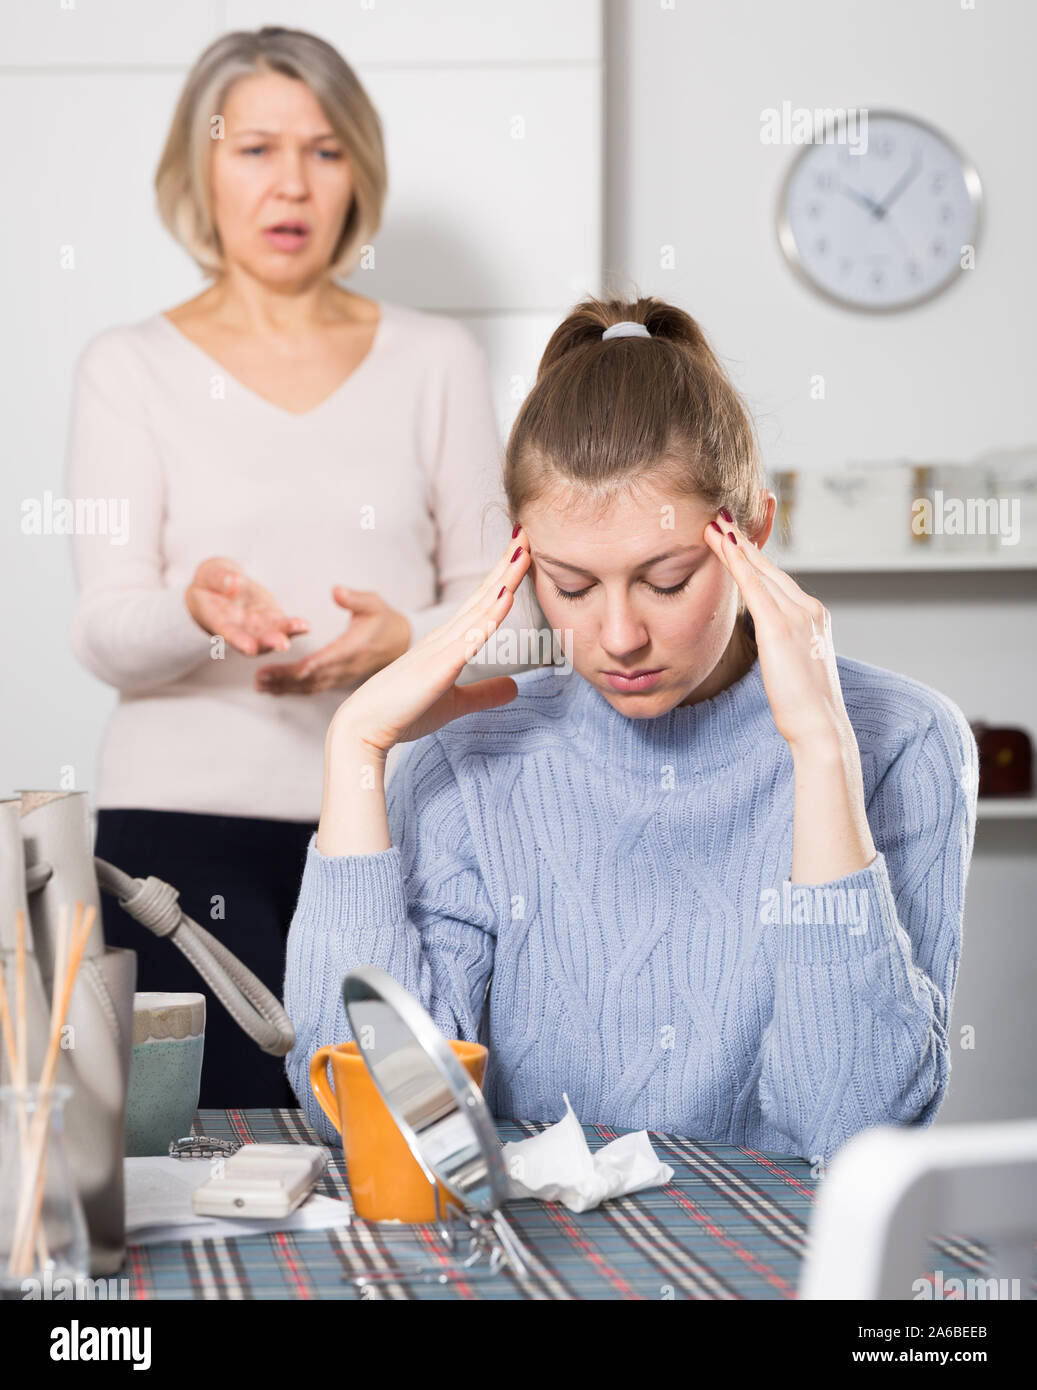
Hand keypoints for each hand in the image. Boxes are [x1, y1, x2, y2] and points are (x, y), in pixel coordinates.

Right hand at [185, 557, 309, 655]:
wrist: (221, 584)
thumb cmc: (210, 582)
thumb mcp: (209, 574)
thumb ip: (219, 578)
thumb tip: (233, 582)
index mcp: (218, 620)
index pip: (228, 633)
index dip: (239, 641)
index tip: (249, 647)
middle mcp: (239, 628)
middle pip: (255, 641)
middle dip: (269, 643)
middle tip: (282, 644)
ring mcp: (257, 625)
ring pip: (272, 634)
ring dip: (286, 634)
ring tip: (300, 627)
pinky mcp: (271, 617)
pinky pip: (283, 625)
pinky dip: (294, 627)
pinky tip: (305, 626)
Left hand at [254, 587, 410, 694]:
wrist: (399, 644)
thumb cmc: (384, 620)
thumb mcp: (373, 603)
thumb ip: (354, 598)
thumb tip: (336, 590)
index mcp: (354, 648)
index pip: (329, 660)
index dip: (310, 666)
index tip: (291, 669)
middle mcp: (346, 667)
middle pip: (314, 677)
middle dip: (286, 679)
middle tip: (260, 678)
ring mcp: (342, 677)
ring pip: (311, 687)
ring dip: (285, 688)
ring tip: (260, 686)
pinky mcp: (337, 681)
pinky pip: (314, 689)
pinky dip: (293, 691)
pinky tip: (274, 690)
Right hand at [330, 529, 531, 754]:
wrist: (364, 727)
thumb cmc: (402, 712)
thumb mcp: (454, 702)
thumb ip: (483, 693)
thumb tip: (514, 687)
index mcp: (446, 642)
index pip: (481, 603)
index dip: (502, 578)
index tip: (521, 554)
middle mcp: (444, 637)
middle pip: (482, 594)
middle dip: (506, 565)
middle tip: (525, 534)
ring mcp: (441, 648)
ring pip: (479, 607)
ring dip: (503, 578)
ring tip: (523, 551)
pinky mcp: (439, 666)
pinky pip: (470, 636)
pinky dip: (490, 615)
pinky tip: (506, 595)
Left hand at [704, 512, 850, 752]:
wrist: (820, 726)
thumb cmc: (804, 706)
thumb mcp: (795, 665)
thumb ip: (782, 645)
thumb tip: (767, 642)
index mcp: (814, 617)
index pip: (779, 580)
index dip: (755, 558)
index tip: (737, 538)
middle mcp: (809, 608)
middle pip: (769, 568)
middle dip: (743, 542)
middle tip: (721, 518)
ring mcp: (797, 615)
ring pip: (759, 570)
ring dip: (734, 544)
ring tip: (712, 524)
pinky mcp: (780, 627)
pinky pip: (753, 585)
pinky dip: (736, 561)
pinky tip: (721, 544)